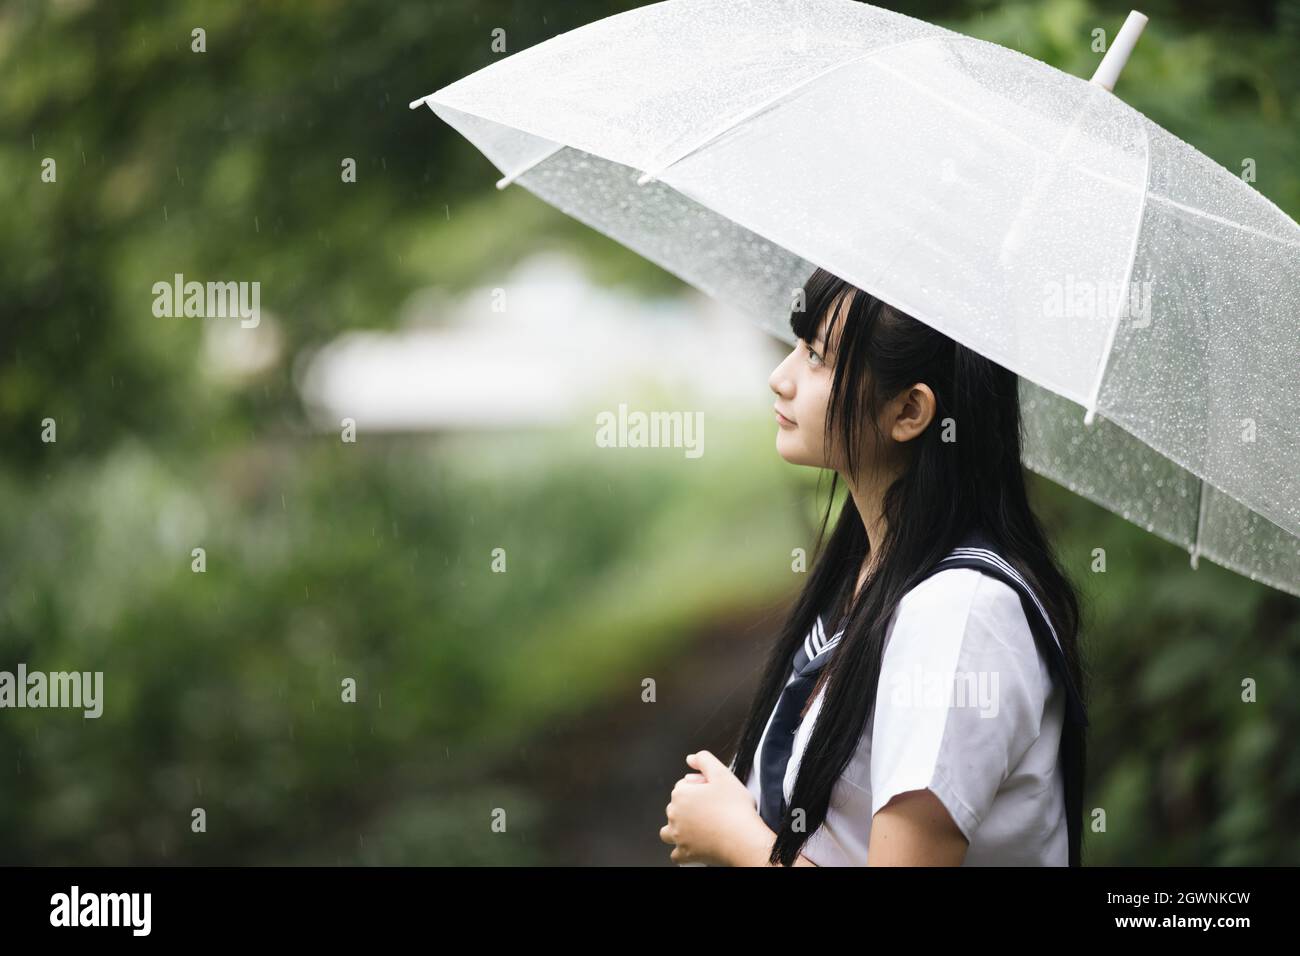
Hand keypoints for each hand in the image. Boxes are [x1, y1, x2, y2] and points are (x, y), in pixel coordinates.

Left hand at [659, 750, 758, 865]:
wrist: (744, 839)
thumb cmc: (735, 809)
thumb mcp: (723, 774)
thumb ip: (704, 760)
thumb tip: (691, 758)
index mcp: (681, 795)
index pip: (682, 786)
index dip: (698, 787)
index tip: (712, 792)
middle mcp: (675, 815)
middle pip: (676, 807)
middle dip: (689, 806)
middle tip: (711, 808)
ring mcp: (679, 836)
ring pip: (669, 831)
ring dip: (678, 829)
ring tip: (697, 827)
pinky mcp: (686, 853)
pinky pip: (676, 853)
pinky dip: (683, 850)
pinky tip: (694, 846)